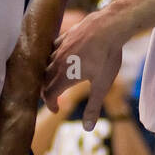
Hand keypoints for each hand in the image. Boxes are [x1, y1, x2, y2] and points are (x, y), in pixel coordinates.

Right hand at [44, 3, 129, 129]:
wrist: (110, 26)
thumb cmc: (107, 57)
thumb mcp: (102, 85)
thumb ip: (93, 107)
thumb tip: (87, 128)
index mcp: (65, 76)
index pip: (49, 94)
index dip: (51, 104)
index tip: (56, 109)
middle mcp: (58, 62)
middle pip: (44, 79)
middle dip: (47, 90)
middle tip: (53, 97)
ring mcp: (61, 48)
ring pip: (47, 63)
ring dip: (48, 73)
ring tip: (54, 79)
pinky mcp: (66, 36)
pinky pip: (53, 48)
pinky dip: (52, 56)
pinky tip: (58, 56)